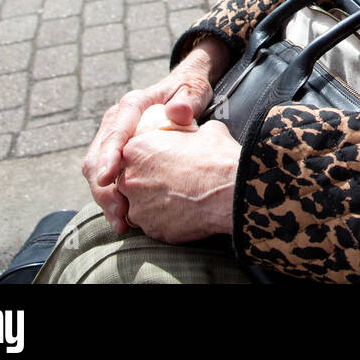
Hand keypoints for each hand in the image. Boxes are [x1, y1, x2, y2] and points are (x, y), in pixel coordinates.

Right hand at [81, 61, 215, 232]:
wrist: (185, 93)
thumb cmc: (189, 91)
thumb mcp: (193, 90)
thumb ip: (187, 99)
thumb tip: (178, 112)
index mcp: (132, 105)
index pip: (115, 132)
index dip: (108, 155)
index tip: (107, 177)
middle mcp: (115, 121)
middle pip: (97, 157)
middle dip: (103, 187)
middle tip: (119, 212)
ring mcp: (112, 138)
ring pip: (95, 172)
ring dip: (104, 198)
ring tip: (120, 222)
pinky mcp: (115, 154)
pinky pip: (105, 179)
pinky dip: (111, 199)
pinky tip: (123, 219)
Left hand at [118, 121, 240, 242]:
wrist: (230, 191)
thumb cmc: (217, 157)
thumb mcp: (205, 130)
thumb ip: (187, 130)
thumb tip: (194, 133)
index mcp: (136, 149)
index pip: (131, 153)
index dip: (149, 157)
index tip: (165, 159)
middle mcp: (128, 179)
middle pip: (130, 181)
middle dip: (147, 181)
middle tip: (172, 180)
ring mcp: (138, 208)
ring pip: (139, 205)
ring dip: (154, 202)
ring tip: (181, 198)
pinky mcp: (151, 230)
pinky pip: (154, 224)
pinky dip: (166, 220)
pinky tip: (186, 213)